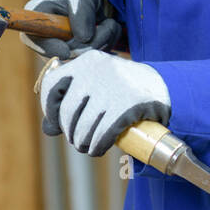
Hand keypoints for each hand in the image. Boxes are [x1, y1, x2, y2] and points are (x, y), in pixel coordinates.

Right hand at [19, 0, 121, 58]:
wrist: (91, 3)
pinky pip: (91, 60)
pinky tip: (109, 33)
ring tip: (109, 24)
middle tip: (109, 24)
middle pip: (63, 54)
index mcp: (36, 18)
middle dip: (91, 41)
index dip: (49, 48)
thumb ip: (81, 12)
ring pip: (81, 58)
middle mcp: (43, 39)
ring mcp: (58, 51)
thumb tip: (84, 38)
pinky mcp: (73, 59)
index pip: (33, 39)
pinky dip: (106, 46)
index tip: (66, 52)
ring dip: (103, 42)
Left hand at [37, 50, 170, 155]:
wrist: (161, 86)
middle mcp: (98, 70)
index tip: (58, 123)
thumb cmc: (122, 88)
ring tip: (88, 146)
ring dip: (83, 142)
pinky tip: (99, 149)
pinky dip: (97, 145)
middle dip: (71, 131)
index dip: (50, 109)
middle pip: (68, 111)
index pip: (52, 85)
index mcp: (87, 61)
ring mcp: (113, 87)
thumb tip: (48, 129)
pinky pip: (103, 133)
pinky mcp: (128, 105)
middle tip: (79, 140)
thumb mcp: (97, 84)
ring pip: (84, 125)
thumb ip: (71, 100)